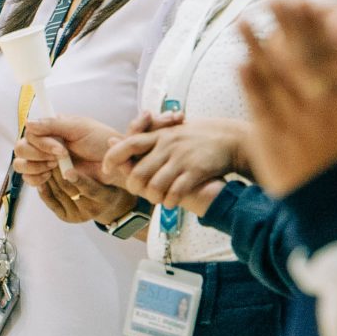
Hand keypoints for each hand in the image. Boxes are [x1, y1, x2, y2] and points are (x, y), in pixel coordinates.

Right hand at [13, 113, 122, 187]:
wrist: (114, 165)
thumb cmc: (101, 142)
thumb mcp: (79, 128)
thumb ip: (52, 125)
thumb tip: (27, 122)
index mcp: (51, 128)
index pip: (30, 133)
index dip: (41, 143)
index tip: (61, 150)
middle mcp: (44, 143)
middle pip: (20, 148)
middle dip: (37, 155)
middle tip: (57, 160)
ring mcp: (43, 160)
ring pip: (20, 164)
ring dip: (35, 167)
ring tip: (54, 168)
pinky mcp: (47, 176)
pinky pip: (28, 179)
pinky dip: (35, 179)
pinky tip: (49, 176)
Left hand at [28, 161, 133, 225]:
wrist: (106, 199)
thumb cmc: (109, 176)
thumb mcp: (112, 169)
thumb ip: (108, 159)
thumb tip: (106, 142)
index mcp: (106, 198)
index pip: (91, 189)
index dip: (79, 180)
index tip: (68, 170)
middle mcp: (91, 211)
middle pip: (70, 190)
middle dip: (58, 173)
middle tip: (49, 156)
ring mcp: (77, 216)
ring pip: (57, 193)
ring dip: (48, 177)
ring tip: (43, 161)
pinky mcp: (66, 217)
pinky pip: (50, 201)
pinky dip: (44, 188)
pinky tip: (41, 176)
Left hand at [106, 116, 249, 209]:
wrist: (231, 138)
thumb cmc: (197, 138)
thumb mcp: (170, 132)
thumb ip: (143, 139)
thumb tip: (111, 143)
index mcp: (159, 136)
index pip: (127, 145)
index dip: (111, 159)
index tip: (105, 169)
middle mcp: (168, 146)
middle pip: (137, 174)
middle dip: (135, 189)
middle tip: (140, 193)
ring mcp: (181, 158)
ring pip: (154, 186)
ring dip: (152, 198)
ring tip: (157, 200)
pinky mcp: (196, 170)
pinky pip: (175, 192)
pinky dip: (170, 202)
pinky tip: (171, 204)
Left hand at [239, 0, 336, 197]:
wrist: (336, 194)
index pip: (327, 52)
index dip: (312, 25)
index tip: (299, 1)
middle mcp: (323, 104)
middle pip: (301, 58)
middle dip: (286, 27)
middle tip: (270, 1)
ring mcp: (297, 121)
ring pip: (276, 78)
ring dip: (257, 48)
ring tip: (243, 23)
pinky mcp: (274, 137)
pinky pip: (260, 106)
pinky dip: (250, 84)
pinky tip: (238, 63)